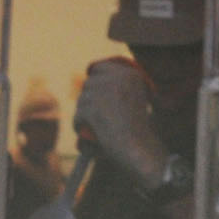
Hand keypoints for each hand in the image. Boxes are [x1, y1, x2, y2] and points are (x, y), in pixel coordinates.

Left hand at [73, 56, 165, 186]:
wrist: (140, 150)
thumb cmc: (138, 130)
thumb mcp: (134, 100)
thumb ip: (115, 87)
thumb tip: (90, 77)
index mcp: (130, 74)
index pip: (99, 67)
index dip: (95, 80)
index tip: (95, 92)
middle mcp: (116, 78)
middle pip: (88, 84)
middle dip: (90, 100)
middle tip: (98, 116)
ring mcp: (103, 92)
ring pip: (82, 101)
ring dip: (86, 114)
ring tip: (100, 129)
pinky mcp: (91, 109)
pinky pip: (78, 117)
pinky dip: (81, 127)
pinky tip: (94, 135)